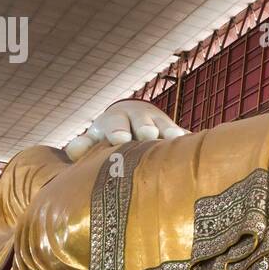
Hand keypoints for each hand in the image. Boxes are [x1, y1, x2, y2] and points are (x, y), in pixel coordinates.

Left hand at [64, 100, 186, 159]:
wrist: (133, 119)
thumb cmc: (109, 137)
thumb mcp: (96, 138)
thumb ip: (84, 145)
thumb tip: (72, 151)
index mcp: (116, 120)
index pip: (115, 123)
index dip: (118, 130)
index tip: (120, 139)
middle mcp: (139, 118)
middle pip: (142, 121)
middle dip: (144, 127)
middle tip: (147, 135)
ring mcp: (160, 123)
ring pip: (165, 125)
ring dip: (170, 131)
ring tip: (175, 138)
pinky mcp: (176, 133)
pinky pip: (184, 134)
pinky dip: (188, 139)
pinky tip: (195, 145)